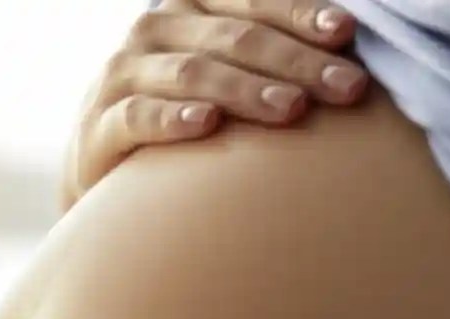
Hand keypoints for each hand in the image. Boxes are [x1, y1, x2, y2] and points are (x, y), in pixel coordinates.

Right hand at [62, 0, 368, 207]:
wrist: (106, 172)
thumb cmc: (185, 119)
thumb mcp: (226, 75)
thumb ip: (273, 57)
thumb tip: (350, 50)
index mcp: (188, 7)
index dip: (298, 12)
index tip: (345, 33)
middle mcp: (153, 31)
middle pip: (232, 36)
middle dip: (294, 60)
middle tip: (345, 87)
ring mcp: (122, 76)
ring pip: (191, 72)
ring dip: (246, 89)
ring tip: (293, 109)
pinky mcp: (98, 127)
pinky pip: (138, 117)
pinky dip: (173, 119)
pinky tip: (209, 125)